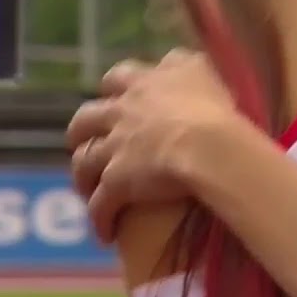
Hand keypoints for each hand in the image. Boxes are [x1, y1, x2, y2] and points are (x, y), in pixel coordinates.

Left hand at [66, 48, 239, 241]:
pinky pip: (100, 206)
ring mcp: (116, 147)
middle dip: (83, 131)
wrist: (208, 142)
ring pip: (83, 162)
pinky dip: (100, 219)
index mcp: (144, 83)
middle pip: (86, 118)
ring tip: (90, 190)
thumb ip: (187, 64)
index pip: (119, 77)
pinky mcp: (116, 182)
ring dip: (83, 177)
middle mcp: (123, 112)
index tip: (119, 97)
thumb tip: (182, 62)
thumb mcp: (202, 70)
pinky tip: (106, 233)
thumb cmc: (213, 106)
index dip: (116, 88)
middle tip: (91, 143)